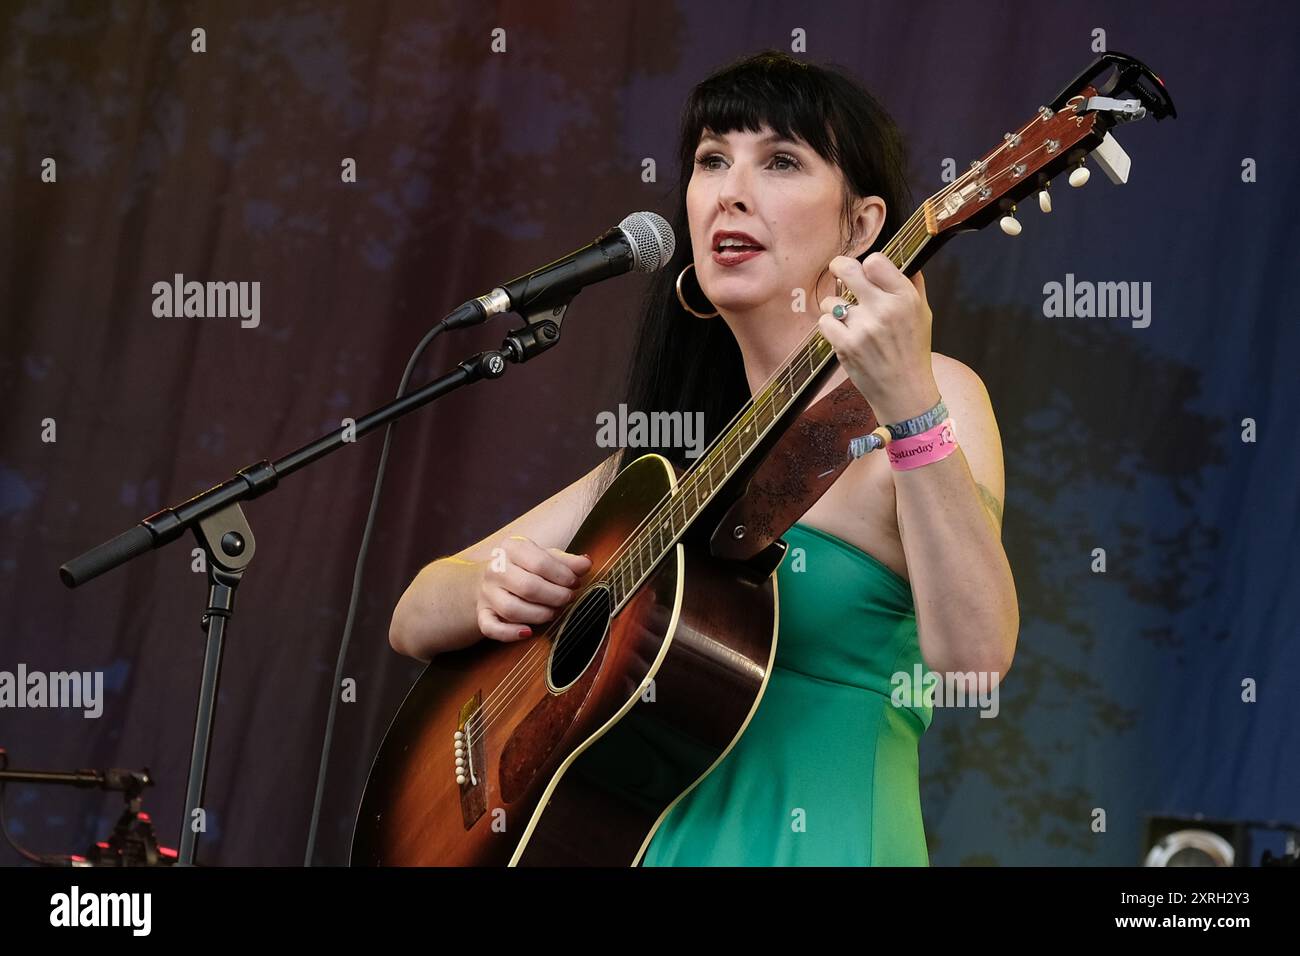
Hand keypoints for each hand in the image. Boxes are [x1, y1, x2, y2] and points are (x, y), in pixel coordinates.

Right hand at [476, 536, 591, 641]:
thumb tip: (586, 564)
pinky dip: (509, 633)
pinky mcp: (482, 613)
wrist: (493, 577)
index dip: (563, 576)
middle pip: (528, 587)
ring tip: (553, 612)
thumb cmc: (526, 566)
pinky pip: (491, 628)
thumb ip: (567, 561)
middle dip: (555, 597)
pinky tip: (527, 632)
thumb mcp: (546, 557)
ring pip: (512, 609)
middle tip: (567, 599)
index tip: (575, 583)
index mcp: (511, 548)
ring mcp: (487, 592)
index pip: (540, 562)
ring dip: (540, 615)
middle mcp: (495, 569)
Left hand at [817, 253, 940, 423]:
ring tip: (850, 322)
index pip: (875, 261)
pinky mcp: (846, 345)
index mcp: (905, 297)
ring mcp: (863, 327)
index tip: (864, 272)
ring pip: (831, 301)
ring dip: (835, 309)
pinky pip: (824, 322)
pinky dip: (830, 328)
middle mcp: (884, 309)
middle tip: (838, 271)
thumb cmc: (913, 352)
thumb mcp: (923, 314)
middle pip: (847, 270)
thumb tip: (903, 261)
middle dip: (839, 267)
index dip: (866, 264)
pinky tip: (843, 336)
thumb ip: (912, 285)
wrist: (905, 392)